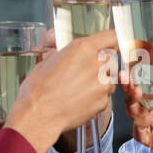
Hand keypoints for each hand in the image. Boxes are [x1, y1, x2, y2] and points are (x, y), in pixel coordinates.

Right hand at [39, 29, 112, 152]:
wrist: (39, 116)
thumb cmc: (39, 90)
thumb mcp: (47, 61)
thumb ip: (65, 54)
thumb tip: (65, 54)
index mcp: (83, 48)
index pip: (111, 36)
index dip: (113, 39)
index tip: (114, 42)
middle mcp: (97, 63)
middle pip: (110, 58)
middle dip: (101, 63)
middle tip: (84, 72)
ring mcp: (102, 83)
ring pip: (109, 78)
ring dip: (100, 81)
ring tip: (79, 89)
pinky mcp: (103, 101)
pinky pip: (105, 95)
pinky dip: (97, 97)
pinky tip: (80, 100)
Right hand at [122, 61, 152, 152]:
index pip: (148, 82)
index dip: (138, 75)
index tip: (133, 65)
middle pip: (136, 98)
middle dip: (129, 88)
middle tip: (127, 79)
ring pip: (134, 114)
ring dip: (132, 104)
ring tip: (138, 95)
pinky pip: (140, 135)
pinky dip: (139, 126)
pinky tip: (148, 119)